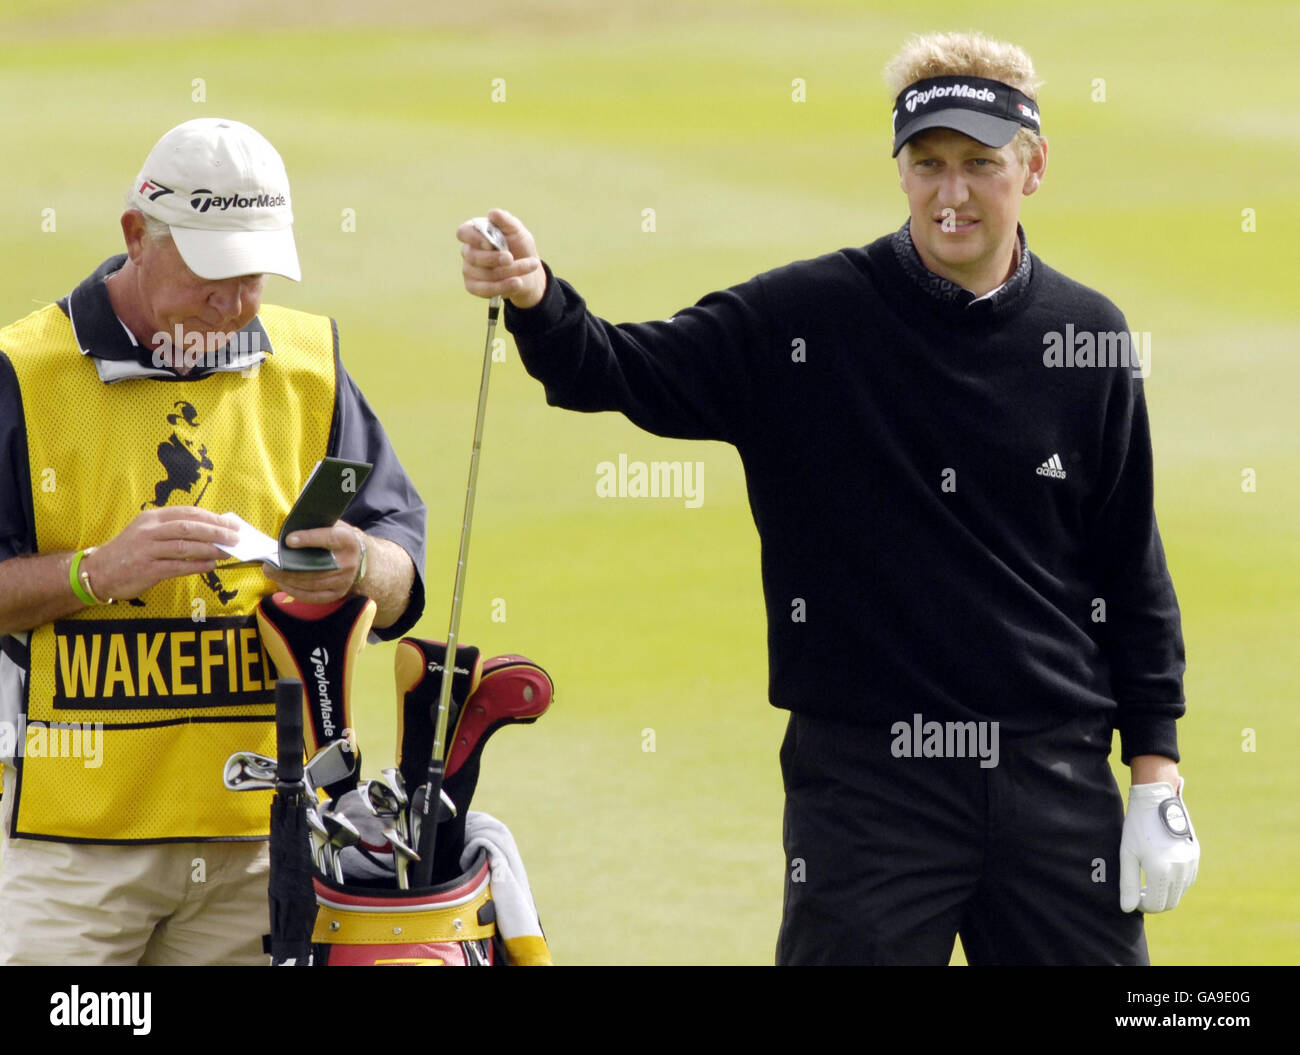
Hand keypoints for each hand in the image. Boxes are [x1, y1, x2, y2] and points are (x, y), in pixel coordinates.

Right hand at [81, 506, 240, 599]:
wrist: (98, 571)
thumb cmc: (129, 551)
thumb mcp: (147, 532)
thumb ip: (173, 530)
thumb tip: (210, 530)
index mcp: (152, 518)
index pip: (187, 513)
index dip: (212, 518)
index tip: (231, 524)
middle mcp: (149, 531)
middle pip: (189, 528)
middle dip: (216, 532)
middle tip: (235, 537)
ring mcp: (147, 550)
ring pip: (185, 547)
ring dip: (210, 549)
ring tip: (227, 552)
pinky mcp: (147, 569)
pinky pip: (178, 566)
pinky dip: (197, 566)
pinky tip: (211, 566)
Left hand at [262, 521, 365, 604]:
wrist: (361, 558)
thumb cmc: (339, 538)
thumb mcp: (334, 526)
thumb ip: (316, 525)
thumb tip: (290, 528)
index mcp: (348, 541)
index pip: (329, 538)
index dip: (309, 539)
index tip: (288, 540)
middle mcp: (348, 562)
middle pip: (315, 567)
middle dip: (289, 567)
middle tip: (269, 564)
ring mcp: (344, 581)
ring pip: (311, 583)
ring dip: (288, 579)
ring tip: (271, 573)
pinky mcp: (338, 593)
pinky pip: (313, 596)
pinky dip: (295, 591)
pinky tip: (283, 584)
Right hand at [458, 207, 546, 308]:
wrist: (529, 273)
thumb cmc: (520, 248)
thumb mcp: (518, 231)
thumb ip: (506, 221)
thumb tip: (492, 213)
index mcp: (475, 233)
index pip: (463, 233)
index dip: (474, 238)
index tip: (490, 243)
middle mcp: (468, 251)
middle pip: (472, 256)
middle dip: (494, 258)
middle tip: (511, 258)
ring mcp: (468, 270)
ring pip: (483, 274)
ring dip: (509, 271)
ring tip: (529, 266)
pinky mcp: (474, 287)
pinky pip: (483, 289)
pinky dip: (502, 287)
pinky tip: (517, 283)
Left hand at [1119, 777, 1199, 912]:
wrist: (1157, 799)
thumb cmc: (1138, 826)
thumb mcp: (1127, 854)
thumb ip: (1128, 884)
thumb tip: (1127, 909)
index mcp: (1160, 871)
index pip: (1154, 905)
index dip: (1141, 905)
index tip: (1132, 897)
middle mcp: (1180, 870)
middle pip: (1169, 902)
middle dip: (1154, 902)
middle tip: (1138, 893)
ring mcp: (1190, 863)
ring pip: (1180, 892)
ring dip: (1165, 893)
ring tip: (1147, 880)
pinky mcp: (1195, 856)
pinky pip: (1187, 880)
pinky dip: (1175, 883)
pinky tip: (1160, 871)